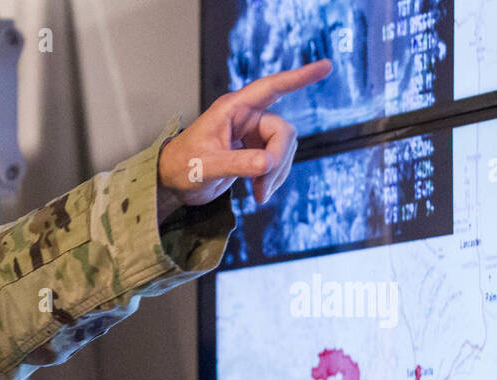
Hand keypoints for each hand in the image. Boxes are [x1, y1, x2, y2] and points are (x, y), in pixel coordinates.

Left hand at [156, 59, 333, 217]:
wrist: (170, 183)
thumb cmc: (180, 167)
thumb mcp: (205, 167)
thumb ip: (236, 164)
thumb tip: (267, 163)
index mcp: (233, 109)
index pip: (271, 88)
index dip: (299, 77)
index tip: (326, 67)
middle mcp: (245, 118)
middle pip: (283, 132)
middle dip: (278, 161)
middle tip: (262, 188)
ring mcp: (251, 135)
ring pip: (283, 149)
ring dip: (276, 174)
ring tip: (258, 195)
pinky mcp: (252, 152)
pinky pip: (276, 162)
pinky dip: (272, 179)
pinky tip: (258, 193)